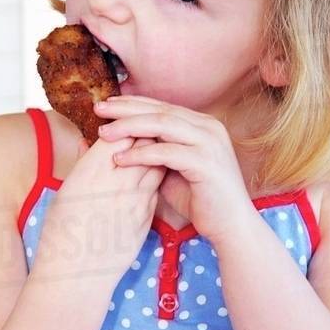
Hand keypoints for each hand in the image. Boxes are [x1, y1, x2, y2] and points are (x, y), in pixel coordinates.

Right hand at [44, 129, 165, 279]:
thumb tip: (88, 143)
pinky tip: (148, 176)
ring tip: (146, 151)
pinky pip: (157, 186)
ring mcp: (136, 200)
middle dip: (143, 133)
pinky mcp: (147, 216)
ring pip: (156, 162)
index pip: (120, 132)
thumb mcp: (65, 191)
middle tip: (139, 131)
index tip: (120, 125)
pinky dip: (155, 175)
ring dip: (153, 153)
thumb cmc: (62, 233)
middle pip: (144, 142)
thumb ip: (83, 165)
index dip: (123, 124)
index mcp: (91, 172)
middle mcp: (117, 182)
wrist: (76, 275)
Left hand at [93, 94, 253, 245]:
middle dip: (126, 109)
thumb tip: (118, 145)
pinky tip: (119, 159)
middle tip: (99, 108)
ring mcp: (209, 142)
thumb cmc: (200, 200)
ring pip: (162, 124)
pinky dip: (139, 155)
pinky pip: (166, 152)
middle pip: (160, 110)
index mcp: (202, 124)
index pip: (162, 106)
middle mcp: (209, 127)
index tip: (106, 106)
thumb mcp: (171, 170)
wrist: (231, 225)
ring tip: (104, 133)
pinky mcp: (205, 162)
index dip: (132, 104)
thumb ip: (152, 154)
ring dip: (129, 127)